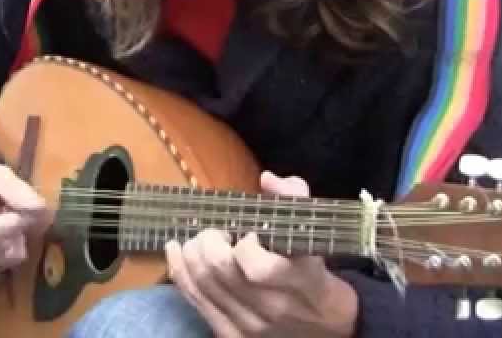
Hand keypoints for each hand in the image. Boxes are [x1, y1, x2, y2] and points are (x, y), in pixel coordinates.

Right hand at [0, 153, 51, 278]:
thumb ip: (18, 191)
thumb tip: (39, 212)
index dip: (13, 223)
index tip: (14, 208)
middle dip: (14, 231)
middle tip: (9, 211)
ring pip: (2, 261)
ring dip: (12, 242)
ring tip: (0, 221)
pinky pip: (0, 268)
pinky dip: (7, 253)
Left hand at [165, 171, 358, 337]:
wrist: (325, 329)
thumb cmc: (316, 274)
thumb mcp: (317, 236)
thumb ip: (295, 200)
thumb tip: (267, 179)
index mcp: (300, 281)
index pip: (258, 267)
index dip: (246, 244)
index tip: (251, 232)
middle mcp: (272, 308)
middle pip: (220, 270)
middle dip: (209, 240)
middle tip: (218, 231)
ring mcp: (249, 326)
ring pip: (202, 283)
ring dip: (192, 252)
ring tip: (202, 240)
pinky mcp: (231, 335)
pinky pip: (195, 300)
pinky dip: (179, 271)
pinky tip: (177, 251)